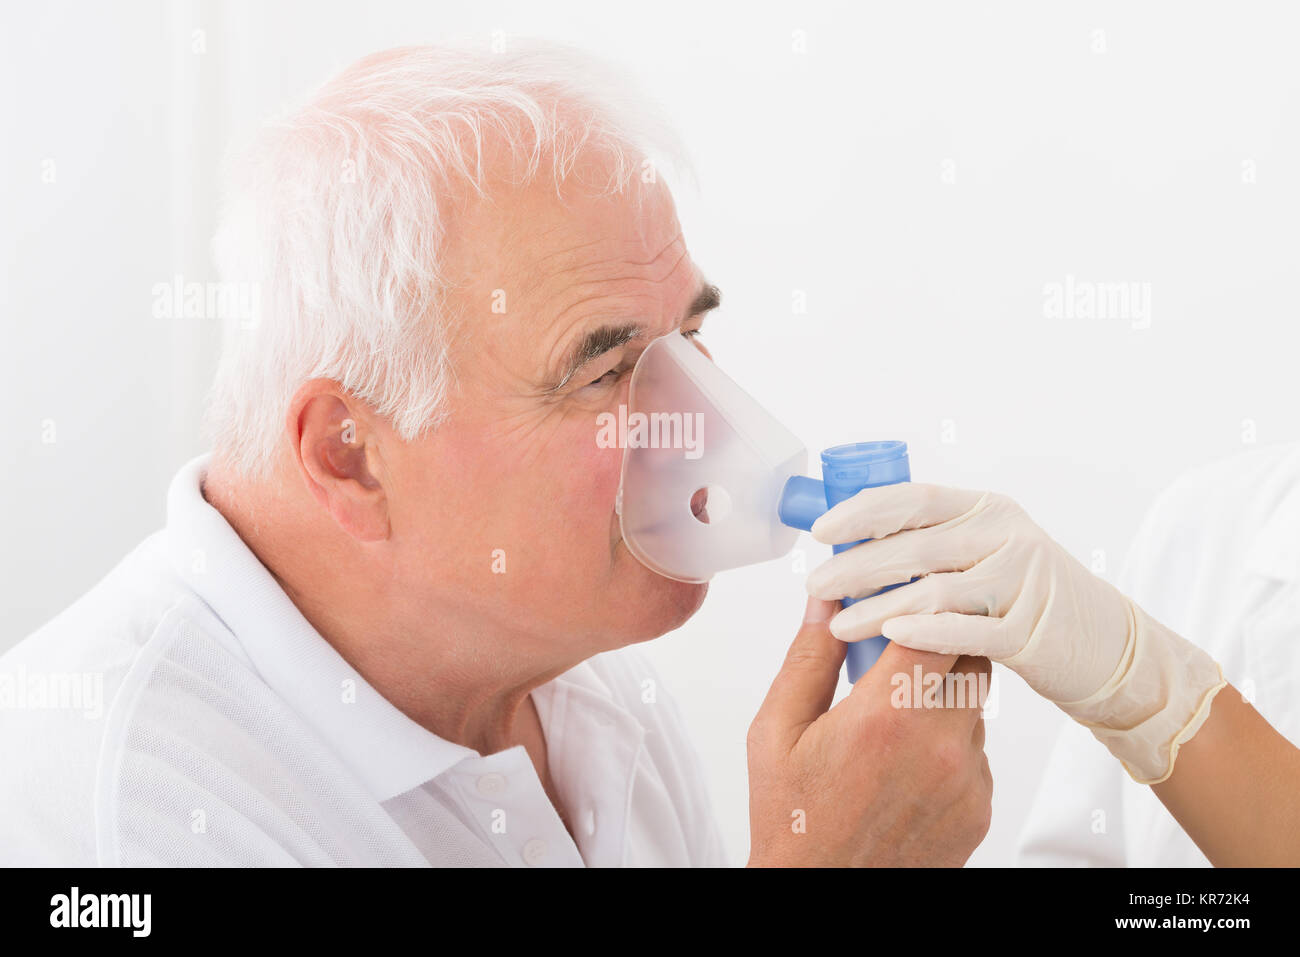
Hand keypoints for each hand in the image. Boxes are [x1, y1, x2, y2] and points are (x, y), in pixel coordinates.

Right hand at [746, 596, 991, 866]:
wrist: (819, 895)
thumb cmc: (792, 819)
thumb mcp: (777, 730)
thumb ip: (809, 657)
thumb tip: (825, 600)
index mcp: (886, 716)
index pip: (937, 625)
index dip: (925, 601)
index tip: (907, 596)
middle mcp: (939, 746)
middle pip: (969, 658)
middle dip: (936, 645)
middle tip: (895, 656)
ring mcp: (967, 781)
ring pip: (974, 706)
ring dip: (943, 697)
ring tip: (891, 721)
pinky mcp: (979, 809)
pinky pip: (977, 752)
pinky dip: (950, 744)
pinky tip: (903, 763)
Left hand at [806, 483, 1224, 784]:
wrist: (1105, 645)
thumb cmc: (1023, 598)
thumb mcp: (985, 553)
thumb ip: (932, 544)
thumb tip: (848, 543)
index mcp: (984, 510)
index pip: (913, 500)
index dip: (862, 512)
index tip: (821, 530)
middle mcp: (1004, 536)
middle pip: (914, 547)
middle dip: (856, 566)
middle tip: (816, 585)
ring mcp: (1020, 582)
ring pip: (933, 591)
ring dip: (878, 607)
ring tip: (838, 624)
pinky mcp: (1030, 633)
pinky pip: (967, 631)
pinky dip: (925, 633)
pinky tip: (890, 638)